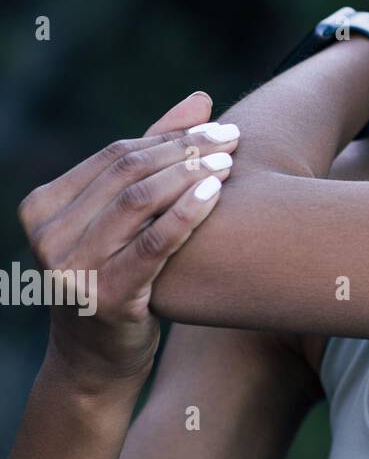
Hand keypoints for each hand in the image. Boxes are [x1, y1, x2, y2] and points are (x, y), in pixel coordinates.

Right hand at [17, 91, 238, 391]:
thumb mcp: (128, 217)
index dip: (172, 136)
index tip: (220, 126)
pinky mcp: (103, 297)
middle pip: (127, 172)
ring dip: (189, 174)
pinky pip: (152, 244)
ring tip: (229, 163)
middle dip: (186, 150)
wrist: (99, 359)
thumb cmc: (120, 275)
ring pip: (138, 201)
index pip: (117, 154)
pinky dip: (187, 212)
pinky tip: (217, 193)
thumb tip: (202, 99)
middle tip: (233, 140)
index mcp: (45, 206)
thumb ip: (157, 156)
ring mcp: (70, 268)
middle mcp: (48, 234)